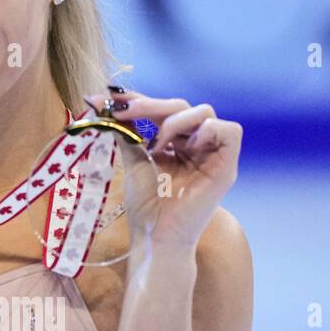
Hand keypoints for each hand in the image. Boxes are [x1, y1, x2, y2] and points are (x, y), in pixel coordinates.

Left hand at [86, 89, 242, 251]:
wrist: (155, 234)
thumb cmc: (146, 203)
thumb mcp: (132, 158)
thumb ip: (124, 129)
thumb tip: (99, 100)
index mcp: (177, 143)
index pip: (163, 109)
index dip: (139, 98)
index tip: (109, 97)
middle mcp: (197, 145)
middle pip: (182, 105)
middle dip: (150, 105)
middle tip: (123, 112)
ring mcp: (213, 155)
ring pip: (205, 112)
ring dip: (175, 119)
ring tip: (157, 143)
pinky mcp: (227, 166)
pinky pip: (230, 131)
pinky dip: (206, 130)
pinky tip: (183, 146)